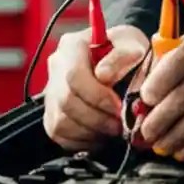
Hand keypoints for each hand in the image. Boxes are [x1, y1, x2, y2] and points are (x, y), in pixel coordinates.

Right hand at [43, 24, 148, 150]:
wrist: (122, 61)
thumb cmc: (127, 51)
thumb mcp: (132, 43)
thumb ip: (122, 55)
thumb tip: (103, 75)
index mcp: (72, 46)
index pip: (74, 75)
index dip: (97, 96)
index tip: (118, 107)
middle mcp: (57, 67)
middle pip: (66, 101)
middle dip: (96, 118)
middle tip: (119, 125)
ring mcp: (51, 91)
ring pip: (60, 122)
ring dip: (90, 132)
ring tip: (112, 129)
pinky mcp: (51, 112)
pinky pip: (59, 134)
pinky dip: (82, 140)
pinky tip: (100, 134)